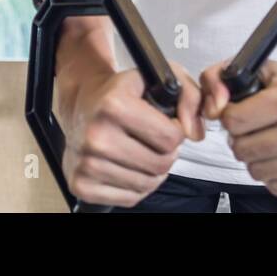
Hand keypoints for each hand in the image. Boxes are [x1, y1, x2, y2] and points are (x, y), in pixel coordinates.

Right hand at [62, 62, 202, 206]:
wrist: (81, 104)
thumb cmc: (121, 93)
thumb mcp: (157, 77)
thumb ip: (190, 95)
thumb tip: (195, 133)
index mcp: (113, 106)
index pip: (170, 138)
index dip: (177, 131)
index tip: (167, 124)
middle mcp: (96, 136)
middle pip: (160, 164)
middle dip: (167, 153)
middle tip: (157, 141)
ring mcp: (86, 164)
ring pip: (147, 184)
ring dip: (154, 171)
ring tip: (145, 152)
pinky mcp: (82, 185)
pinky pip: (130, 198)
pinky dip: (137, 186)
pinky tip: (131, 167)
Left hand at [200, 60, 276, 197]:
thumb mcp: (261, 69)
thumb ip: (220, 77)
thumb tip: (211, 109)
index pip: (233, 121)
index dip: (230, 116)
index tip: (241, 112)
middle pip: (242, 150)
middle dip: (242, 139)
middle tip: (257, 128)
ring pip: (256, 171)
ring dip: (257, 158)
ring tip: (272, 141)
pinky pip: (275, 187)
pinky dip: (274, 174)